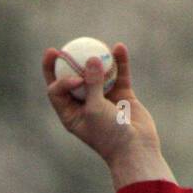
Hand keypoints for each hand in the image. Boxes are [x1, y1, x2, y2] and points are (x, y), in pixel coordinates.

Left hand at [42, 42, 175, 186]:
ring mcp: (103, 99)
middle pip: (71, 79)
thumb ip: (92, 84)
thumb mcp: (95, 110)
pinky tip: (119, 48)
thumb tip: (91, 58)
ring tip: (95, 43)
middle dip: (66, 64)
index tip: (76, 79)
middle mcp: (84, 105)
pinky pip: (119, 75)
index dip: (60, 80)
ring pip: (97, 74)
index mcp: (70, 114)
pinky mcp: (122, 95)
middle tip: (63, 48)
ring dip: (96, 60)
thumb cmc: (109, 134)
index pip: (56, 91)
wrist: (136, 148)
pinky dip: (119, 62)